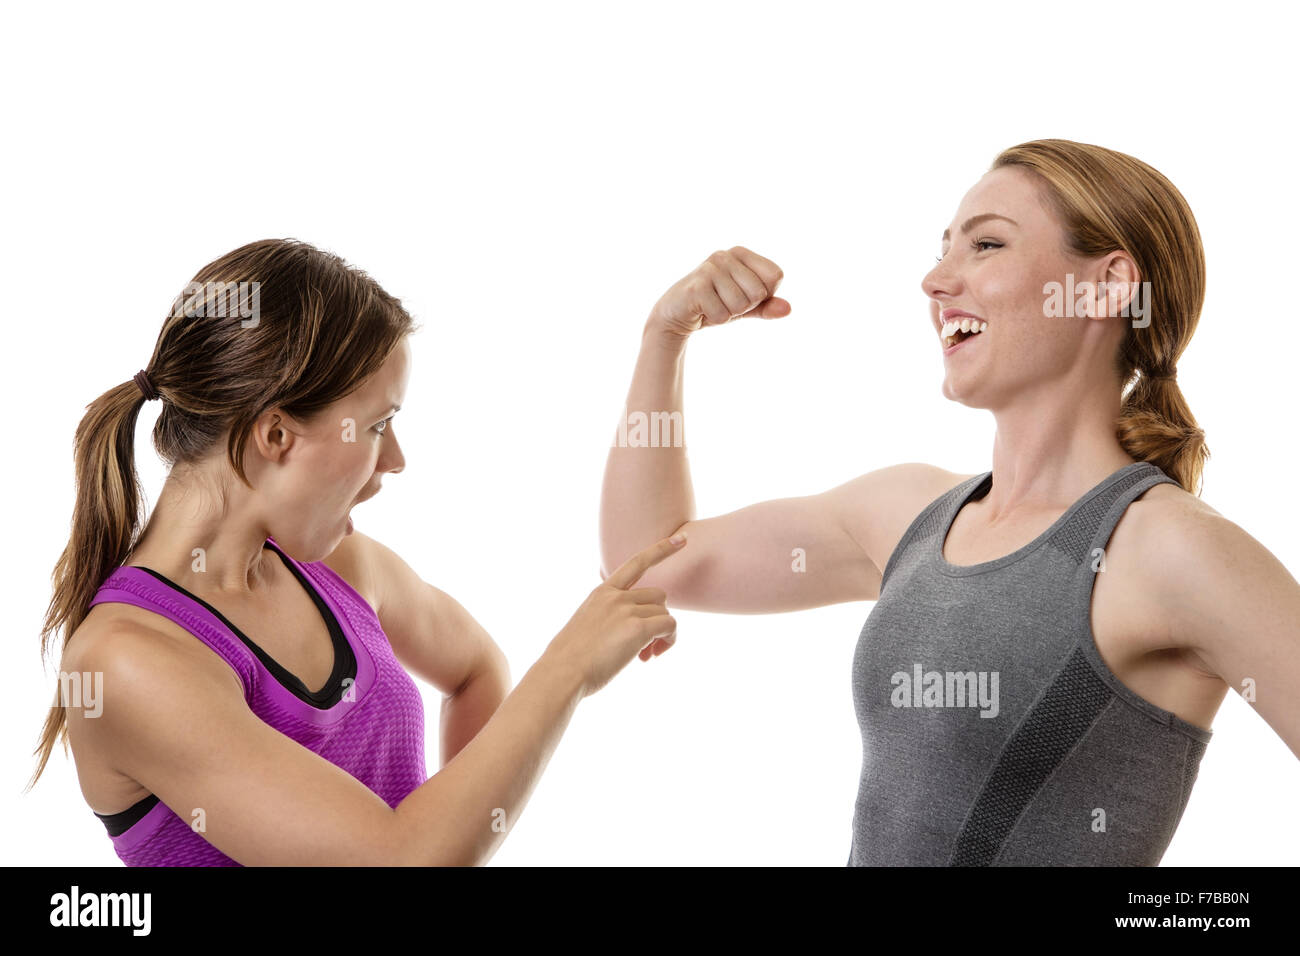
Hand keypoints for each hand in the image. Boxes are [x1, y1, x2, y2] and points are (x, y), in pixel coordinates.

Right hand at [546, 534, 686, 697]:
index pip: (635, 563)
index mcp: (601, 593)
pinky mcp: (638, 627)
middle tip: (646, 647)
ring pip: (664, 614)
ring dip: (662, 634)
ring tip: (645, 655)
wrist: (561, 673)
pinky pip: (669, 626)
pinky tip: (650, 657)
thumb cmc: (570, 661)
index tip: (682, 539)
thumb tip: (633, 632)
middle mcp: (615, 596)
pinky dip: (668, 641)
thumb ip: (608, 620)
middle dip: (657, 619)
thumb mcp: (585, 627)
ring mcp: (626, 609)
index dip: (661, 549)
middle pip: (658, 596)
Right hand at [646, 246, 789, 339]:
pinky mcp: (696, 287)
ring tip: (712, 305)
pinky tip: (701, 310)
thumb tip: (788, 309)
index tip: (741, 293)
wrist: (675, 315)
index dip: (763, 294)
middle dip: (744, 306)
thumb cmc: (713, 306)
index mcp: (741, 253)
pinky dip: (715, 319)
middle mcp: (725, 255)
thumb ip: (767, 306)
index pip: (776, 276)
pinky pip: (723, 314)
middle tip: (723, 301)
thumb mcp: (744, 306)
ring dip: (728, 314)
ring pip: (741, 304)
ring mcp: (709, 269)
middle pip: (759, 292)